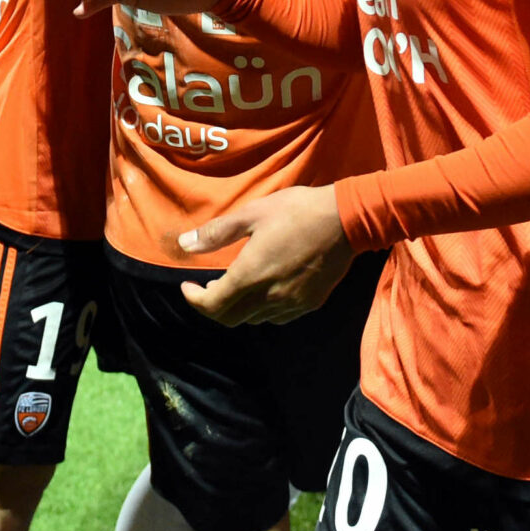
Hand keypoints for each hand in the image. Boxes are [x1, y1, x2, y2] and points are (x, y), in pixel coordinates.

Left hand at [177, 186, 354, 324]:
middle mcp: (268, 297)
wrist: (345, 220)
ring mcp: (290, 304)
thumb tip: (184, 245)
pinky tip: (264, 289)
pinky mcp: (309, 303)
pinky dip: (261, 309)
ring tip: (235, 285)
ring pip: (253, 320)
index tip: (188, 286)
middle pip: (229, 318)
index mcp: (250, 275)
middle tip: (208, 287)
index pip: (212, 305)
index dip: (194, 299)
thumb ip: (216, 233)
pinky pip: (277, 316)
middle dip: (212, 306)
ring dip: (237, 308)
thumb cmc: (296, 210)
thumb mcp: (252, 213)